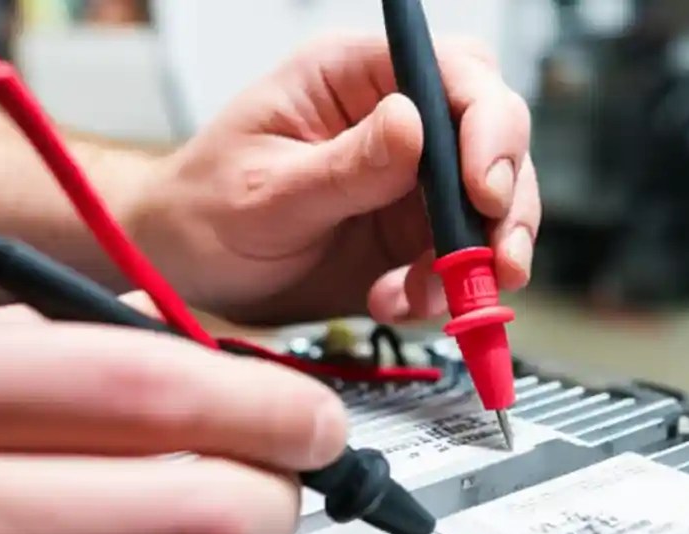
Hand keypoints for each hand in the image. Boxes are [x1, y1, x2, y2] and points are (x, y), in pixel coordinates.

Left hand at [138, 35, 538, 325]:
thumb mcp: (267, 192)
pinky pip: (458, 257)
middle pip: (492, 138)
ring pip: (490, 204)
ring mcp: (408, 177)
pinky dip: (445, 290)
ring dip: (480, 258)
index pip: (457, 76)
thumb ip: (344, 167)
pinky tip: (396, 302)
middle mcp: (394, 118)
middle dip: (505, 205)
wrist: (182, 266)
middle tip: (495, 264)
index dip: (488, 129)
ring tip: (433, 298)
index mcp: (354, 76)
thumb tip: (414, 126)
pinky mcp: (409, 231)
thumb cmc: (202, 209)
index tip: (484, 192)